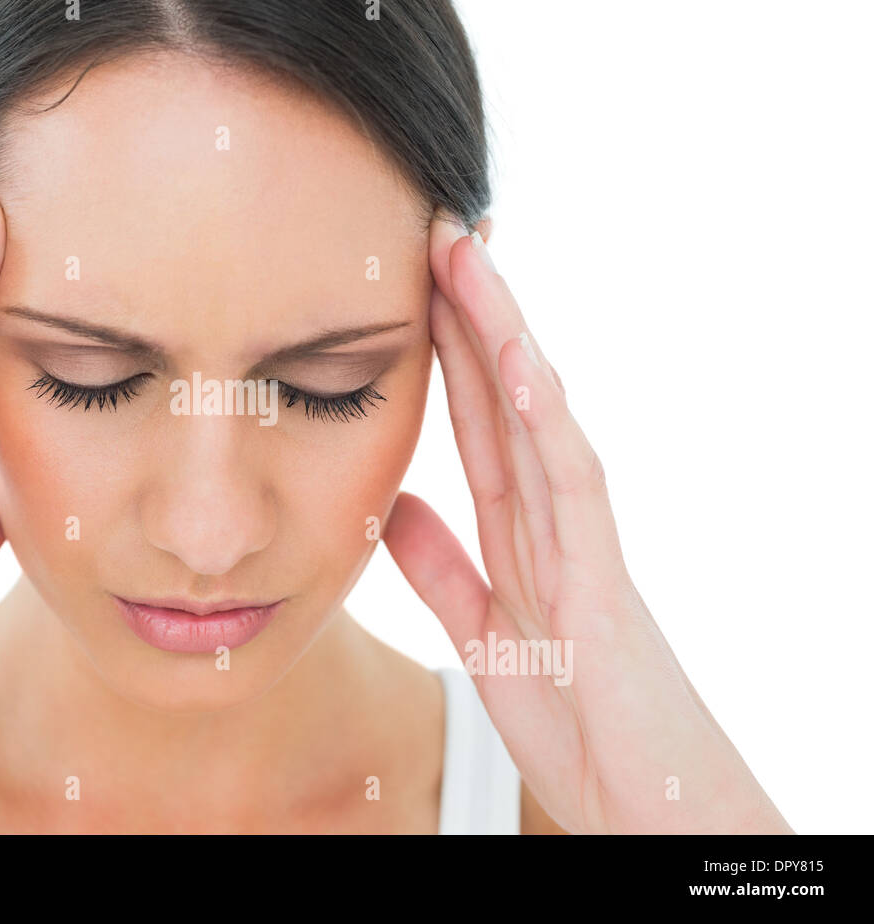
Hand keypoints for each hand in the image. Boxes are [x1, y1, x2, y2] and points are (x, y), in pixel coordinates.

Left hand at [383, 220, 791, 833]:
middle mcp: (552, 516)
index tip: (403, 281)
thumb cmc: (579, 721)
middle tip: (431, 227)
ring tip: (466, 255)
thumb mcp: (482, 631)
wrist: (639, 802)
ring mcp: (582, 538)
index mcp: (519, 530)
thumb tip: (392, 503)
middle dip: (467, 312)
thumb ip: (442, 567)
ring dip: (502, 334)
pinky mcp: (604, 576)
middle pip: (501, 395)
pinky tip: (516, 359)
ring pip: (536, 415)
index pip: (472, 419)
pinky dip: (543, 418)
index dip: (440, 349)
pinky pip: (572, 481)